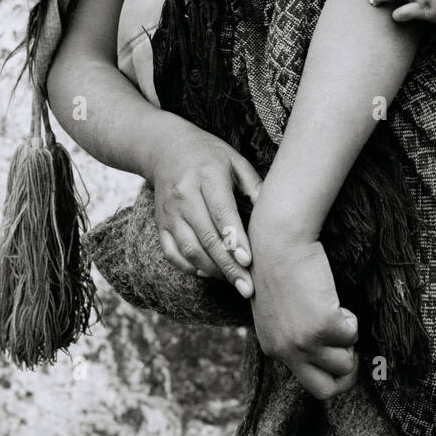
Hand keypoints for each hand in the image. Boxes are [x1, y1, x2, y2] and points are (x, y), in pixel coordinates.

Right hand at [148, 117, 261, 297]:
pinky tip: (209, 274)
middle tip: (247, 287)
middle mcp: (184, 195)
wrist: (166, 148)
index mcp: (207, 176)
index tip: (249, 260)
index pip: (221, 212)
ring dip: (212, 270)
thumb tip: (275, 213)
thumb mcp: (235, 161)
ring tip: (234, 282)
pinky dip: (190, 268)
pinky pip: (172, 253)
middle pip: (206, 237)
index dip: (234, 238)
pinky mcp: (160, 224)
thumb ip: (254, 186)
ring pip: (189, 249)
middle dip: (228, 265)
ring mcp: (169, 212)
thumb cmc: (210, 155)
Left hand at [247, 232, 358, 399]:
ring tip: (336, 312)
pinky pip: (352, 332)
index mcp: (273, 349)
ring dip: (349, 339)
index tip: (340, 355)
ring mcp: (305, 341)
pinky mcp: (323, 325)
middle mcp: (287, 352)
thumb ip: (294, 337)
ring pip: (346, 362)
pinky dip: (350, 316)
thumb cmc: (280, 268)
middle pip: (325, 390)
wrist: (278, 242)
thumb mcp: (279, 313)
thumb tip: (325, 352)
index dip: (330, 374)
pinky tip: (334, 296)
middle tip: (352, 349)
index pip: (309, 384)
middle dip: (346, 374)